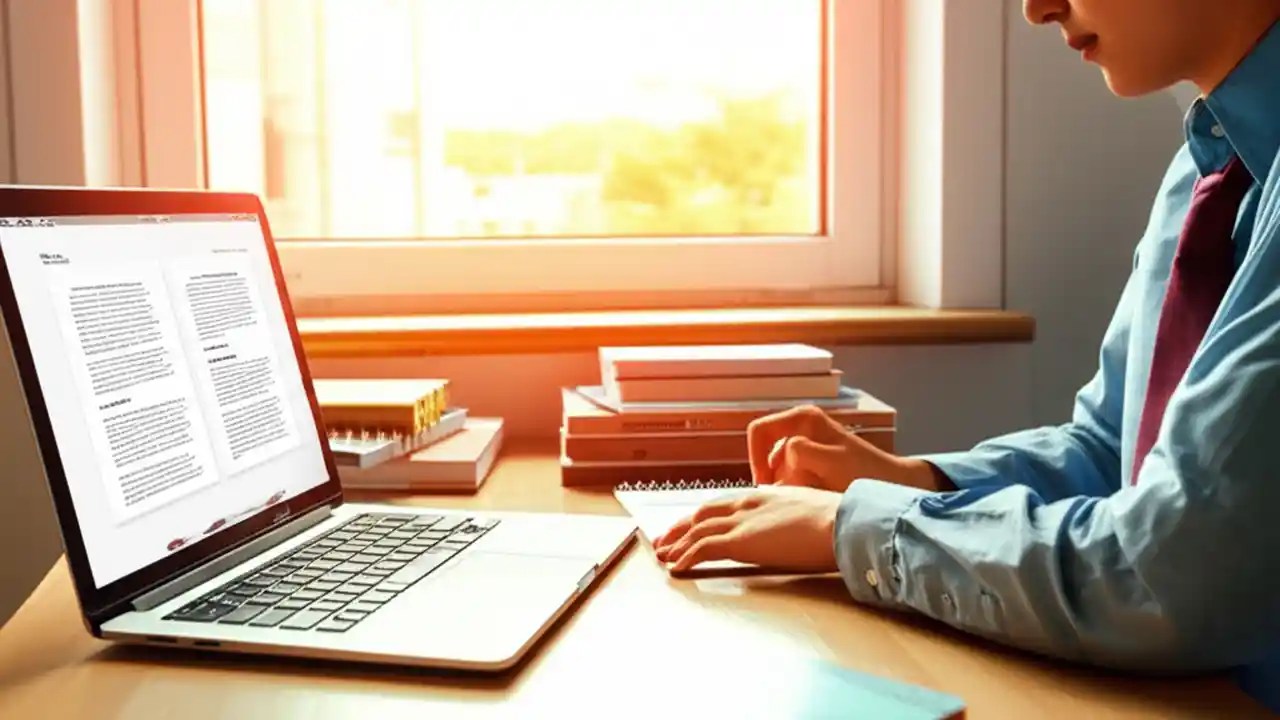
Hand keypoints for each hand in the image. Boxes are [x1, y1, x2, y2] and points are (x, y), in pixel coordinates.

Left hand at [652, 485, 841, 573]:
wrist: (844, 523)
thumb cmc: (839, 520)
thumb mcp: (812, 511)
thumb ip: (795, 519)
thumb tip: (799, 531)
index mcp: (766, 495)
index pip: (725, 504)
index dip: (705, 515)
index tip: (692, 524)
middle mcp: (749, 504)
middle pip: (703, 513)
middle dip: (682, 527)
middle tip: (666, 539)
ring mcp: (743, 521)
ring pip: (697, 530)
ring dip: (677, 544)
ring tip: (663, 555)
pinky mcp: (741, 541)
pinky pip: (703, 548)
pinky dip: (686, 557)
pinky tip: (676, 567)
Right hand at [748, 405, 946, 492]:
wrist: (895, 484)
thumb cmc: (865, 472)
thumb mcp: (831, 460)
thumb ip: (801, 452)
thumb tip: (781, 458)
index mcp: (803, 418)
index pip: (758, 432)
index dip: (755, 458)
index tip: (765, 486)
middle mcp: (801, 426)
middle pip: (766, 452)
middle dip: (774, 476)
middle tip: (791, 497)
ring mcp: (807, 444)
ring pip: (778, 467)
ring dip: (786, 485)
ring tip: (807, 498)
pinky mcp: (813, 462)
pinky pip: (791, 476)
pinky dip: (796, 489)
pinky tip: (813, 499)